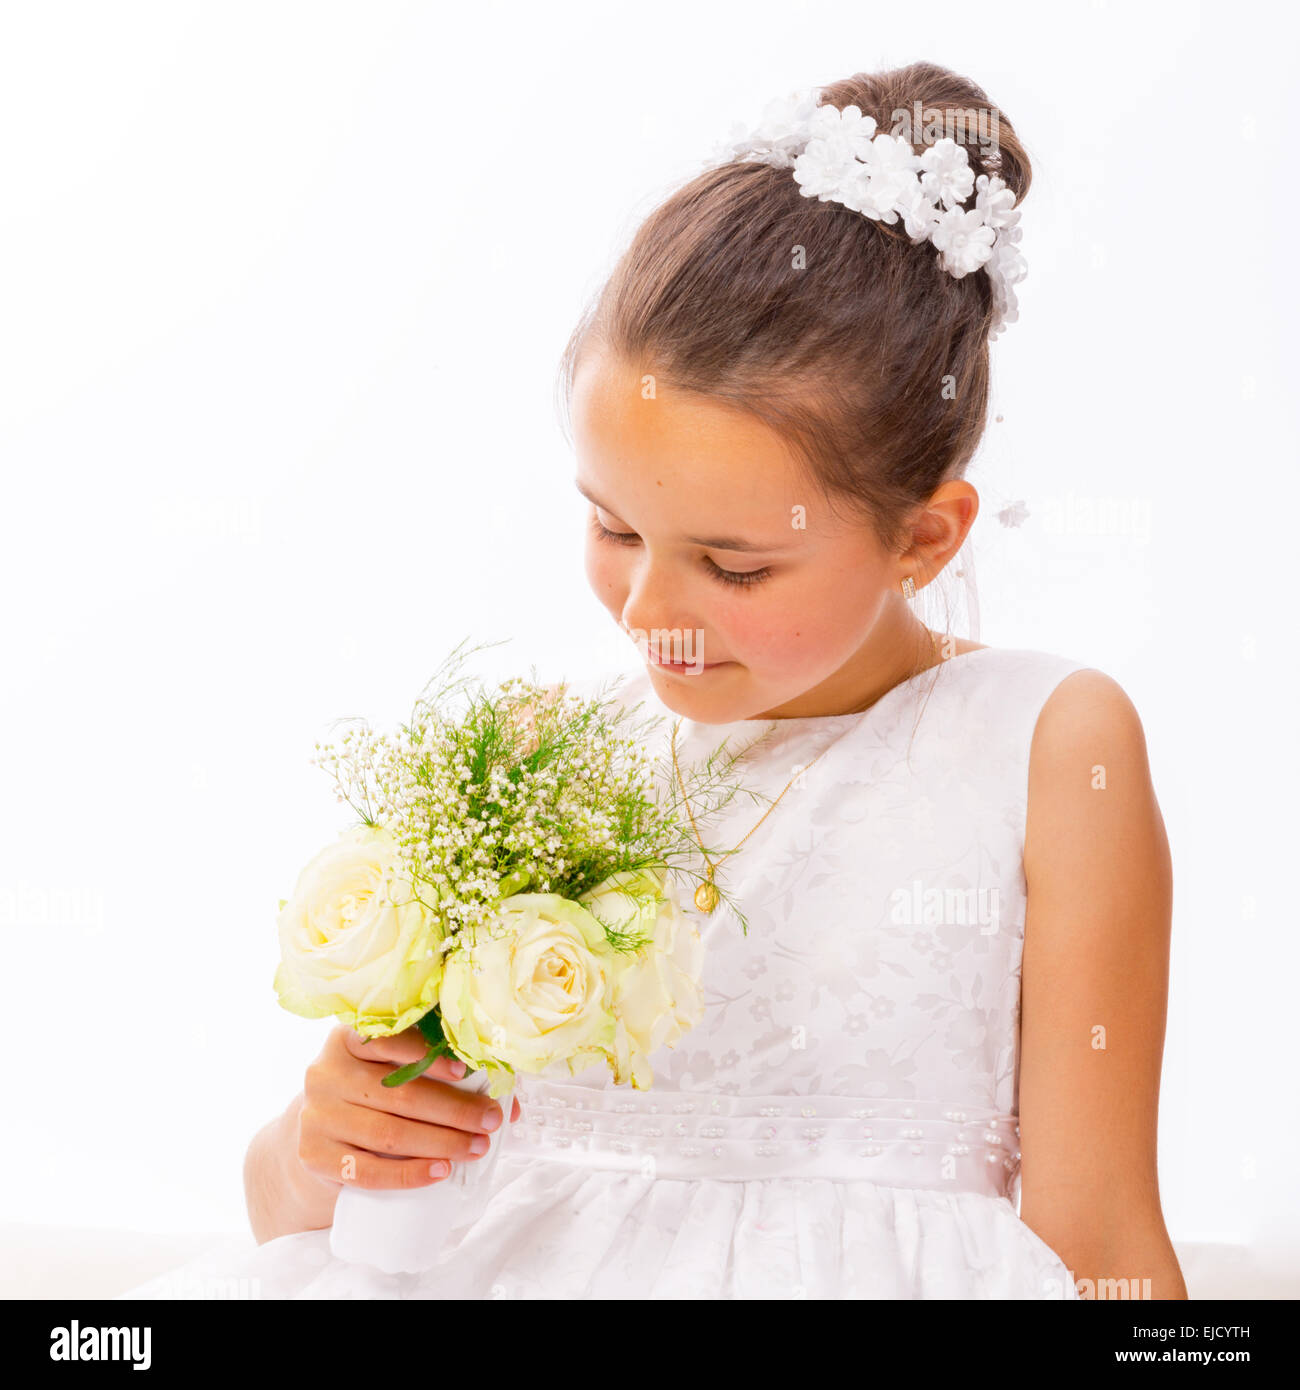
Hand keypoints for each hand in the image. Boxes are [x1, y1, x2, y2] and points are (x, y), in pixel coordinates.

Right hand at [295, 1023, 520, 1190]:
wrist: (320, 1128)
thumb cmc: (372, 1090)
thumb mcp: (391, 1069)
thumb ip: (440, 1072)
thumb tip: (508, 1099)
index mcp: (347, 1039)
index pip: (385, 1039)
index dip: (426, 1054)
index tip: (465, 1070)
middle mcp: (325, 1073)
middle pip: (398, 1094)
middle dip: (453, 1110)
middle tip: (490, 1121)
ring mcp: (317, 1117)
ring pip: (388, 1134)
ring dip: (440, 1144)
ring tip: (475, 1147)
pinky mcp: (314, 1156)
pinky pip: (366, 1171)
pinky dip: (408, 1174)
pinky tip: (440, 1171)